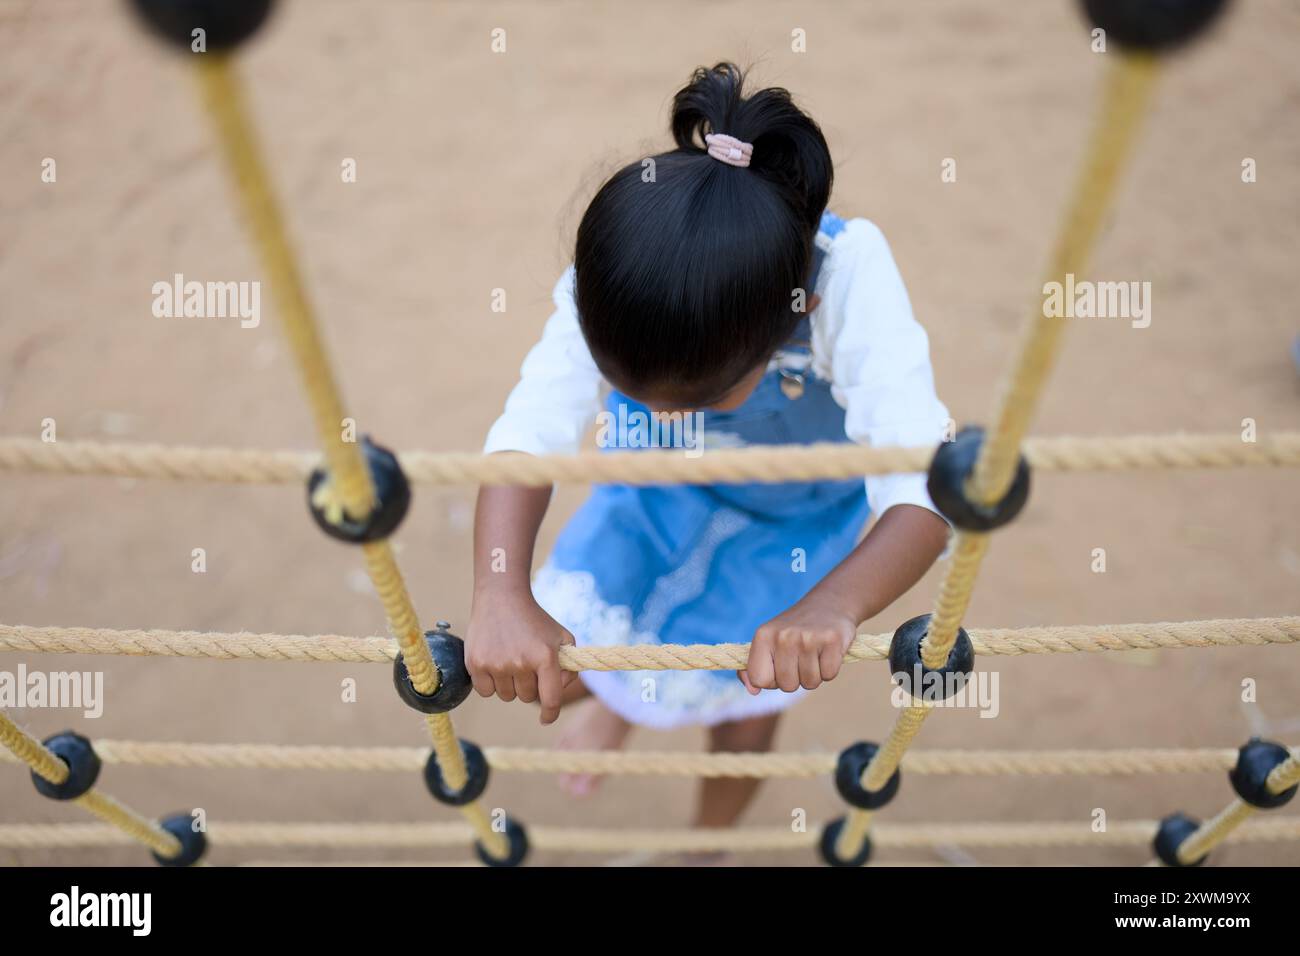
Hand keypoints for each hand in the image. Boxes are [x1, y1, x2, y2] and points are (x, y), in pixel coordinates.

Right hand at [466, 585, 576, 724]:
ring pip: (506, 696)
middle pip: (528, 697)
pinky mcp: (476, 663)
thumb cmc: (535, 620)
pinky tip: (494, 663)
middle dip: (529, 685)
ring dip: (510, 684)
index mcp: (545, 656)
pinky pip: (486, 691)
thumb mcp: (562, 636)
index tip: (546, 718)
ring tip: (509, 659)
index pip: (551, 699)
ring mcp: (496, 664)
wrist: (502, 597)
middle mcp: (521, 662)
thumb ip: (569, 666)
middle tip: (525, 663)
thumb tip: (559, 690)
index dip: (550, 714)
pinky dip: (490, 683)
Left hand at [740, 599, 856, 693]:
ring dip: (815, 674)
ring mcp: (808, 638)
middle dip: (796, 678)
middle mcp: (783, 636)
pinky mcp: (832, 640)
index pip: (759, 680)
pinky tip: (827, 651)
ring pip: (810, 683)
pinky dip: (830, 669)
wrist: (829, 603)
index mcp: (763, 635)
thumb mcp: (769, 640)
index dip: (772, 680)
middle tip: (802, 657)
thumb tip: (752, 690)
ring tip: (815, 652)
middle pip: (787, 686)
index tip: (780, 666)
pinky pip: (829, 675)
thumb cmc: (795, 629)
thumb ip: (754, 667)